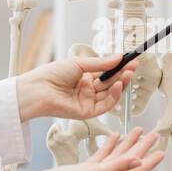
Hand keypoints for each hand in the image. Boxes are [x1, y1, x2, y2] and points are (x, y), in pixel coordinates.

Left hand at [18, 55, 139, 121]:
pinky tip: (118, 85)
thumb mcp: (79, 64)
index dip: (119, 68)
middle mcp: (87, 91)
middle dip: (123, 75)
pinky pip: (104, 105)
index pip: (106, 74)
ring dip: (120, 85)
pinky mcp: (86, 112)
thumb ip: (100, 63)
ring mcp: (87, 102)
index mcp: (84, 78)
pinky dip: (113, 96)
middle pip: (110, 84)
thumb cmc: (52, 74)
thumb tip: (118, 57)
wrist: (38, 89)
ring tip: (128, 74)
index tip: (130, 60)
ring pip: (110, 95)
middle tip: (134, 66)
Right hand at [27, 127, 165, 170]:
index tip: (162, 151)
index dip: (151, 161)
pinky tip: (113, 136)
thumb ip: (117, 166)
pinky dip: (110, 144)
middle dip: (143, 147)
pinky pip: (104, 154)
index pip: (137, 169)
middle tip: (154, 134)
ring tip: (138, 130)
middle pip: (131, 159)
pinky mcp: (88, 168)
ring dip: (128, 143)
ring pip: (118, 155)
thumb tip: (138, 160)